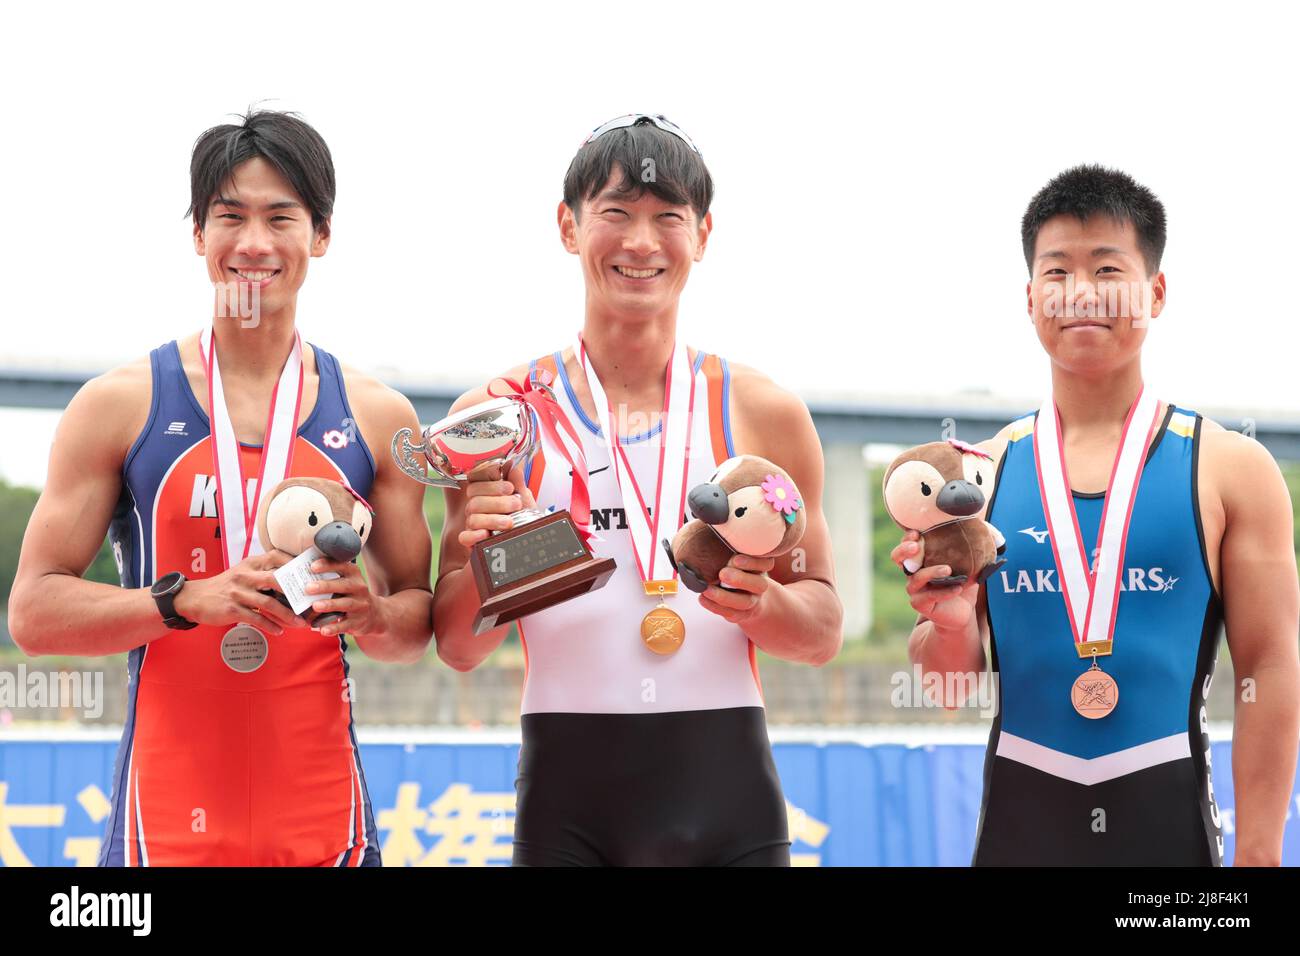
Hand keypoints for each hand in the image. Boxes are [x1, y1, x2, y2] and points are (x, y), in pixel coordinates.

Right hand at [170, 551, 308, 635]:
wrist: (194, 598)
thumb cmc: (225, 587)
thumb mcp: (242, 573)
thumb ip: (263, 574)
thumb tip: (291, 582)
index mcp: (250, 564)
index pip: (276, 556)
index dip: (294, 563)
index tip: (310, 573)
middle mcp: (245, 575)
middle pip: (276, 579)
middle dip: (296, 591)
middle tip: (311, 601)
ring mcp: (238, 592)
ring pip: (268, 602)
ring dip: (287, 615)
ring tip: (300, 623)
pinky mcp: (231, 609)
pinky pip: (256, 618)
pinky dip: (270, 625)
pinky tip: (280, 631)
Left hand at [305, 558, 381, 637]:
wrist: (374, 614)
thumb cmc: (350, 594)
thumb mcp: (346, 581)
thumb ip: (330, 576)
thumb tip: (301, 571)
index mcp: (354, 575)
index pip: (342, 566)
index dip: (328, 565)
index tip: (312, 566)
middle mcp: (359, 588)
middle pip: (343, 586)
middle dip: (325, 586)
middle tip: (308, 588)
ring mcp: (360, 606)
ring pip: (345, 604)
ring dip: (330, 605)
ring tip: (315, 606)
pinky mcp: (358, 622)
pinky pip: (345, 625)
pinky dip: (334, 628)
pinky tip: (323, 630)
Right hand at [458, 470, 537, 548]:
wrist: (529, 537)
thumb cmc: (523, 516)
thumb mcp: (524, 499)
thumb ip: (518, 483)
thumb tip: (513, 467)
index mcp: (485, 494)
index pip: (475, 483)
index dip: (491, 485)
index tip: (510, 487)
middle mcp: (476, 508)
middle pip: (475, 501)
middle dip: (498, 502)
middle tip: (516, 504)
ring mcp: (472, 524)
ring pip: (473, 518)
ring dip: (493, 519)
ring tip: (510, 522)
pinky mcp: (472, 541)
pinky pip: (464, 537)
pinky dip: (474, 536)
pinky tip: (487, 534)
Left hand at [698, 554, 775, 624]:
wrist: (751, 598)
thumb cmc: (739, 572)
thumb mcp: (740, 560)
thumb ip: (730, 551)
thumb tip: (708, 536)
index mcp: (761, 568)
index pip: (766, 563)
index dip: (753, 562)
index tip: (735, 559)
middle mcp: (760, 585)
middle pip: (759, 584)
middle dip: (740, 579)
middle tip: (722, 573)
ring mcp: (753, 601)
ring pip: (744, 602)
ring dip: (724, 596)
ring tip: (707, 590)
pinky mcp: (742, 614)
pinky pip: (731, 613)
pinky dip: (714, 606)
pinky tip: (702, 598)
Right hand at [889, 530, 978, 630]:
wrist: (963, 613)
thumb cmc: (963, 584)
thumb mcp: (969, 564)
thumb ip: (974, 548)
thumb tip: (991, 531)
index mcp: (921, 559)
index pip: (907, 544)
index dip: (907, 537)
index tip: (917, 532)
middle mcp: (913, 573)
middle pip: (897, 558)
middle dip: (904, 550)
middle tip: (917, 546)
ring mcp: (915, 589)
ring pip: (916, 578)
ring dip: (931, 572)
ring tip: (948, 569)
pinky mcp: (921, 604)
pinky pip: (930, 596)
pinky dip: (944, 592)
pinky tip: (958, 588)